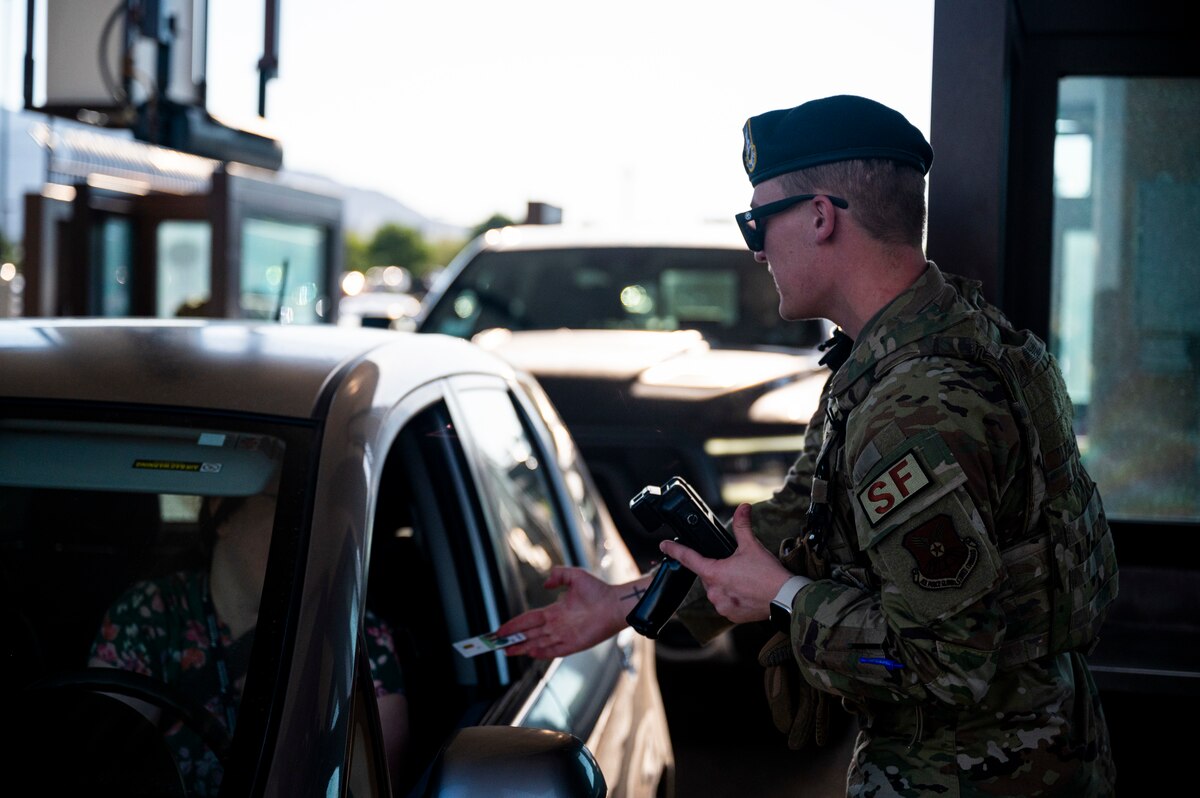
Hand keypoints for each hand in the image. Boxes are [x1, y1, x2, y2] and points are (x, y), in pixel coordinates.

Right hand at [493, 566, 629, 658]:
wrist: (616, 603)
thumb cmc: (598, 590)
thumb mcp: (575, 576)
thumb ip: (559, 575)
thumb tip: (546, 583)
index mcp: (555, 611)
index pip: (529, 620)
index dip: (514, 624)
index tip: (500, 629)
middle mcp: (557, 625)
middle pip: (529, 634)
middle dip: (512, 639)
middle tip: (496, 645)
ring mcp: (565, 635)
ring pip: (538, 643)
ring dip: (522, 647)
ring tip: (507, 651)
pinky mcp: (575, 644)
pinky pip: (554, 650)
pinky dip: (542, 652)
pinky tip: (530, 653)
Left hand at [659, 503, 790, 623]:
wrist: (785, 598)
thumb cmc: (768, 574)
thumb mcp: (752, 546)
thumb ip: (743, 525)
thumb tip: (743, 507)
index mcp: (714, 573)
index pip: (688, 558)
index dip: (674, 550)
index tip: (664, 545)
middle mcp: (714, 591)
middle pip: (707, 575)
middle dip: (718, 569)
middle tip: (737, 567)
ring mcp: (721, 605)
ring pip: (716, 590)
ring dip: (725, 584)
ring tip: (745, 580)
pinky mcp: (731, 616)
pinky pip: (725, 603)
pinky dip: (732, 597)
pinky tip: (746, 592)